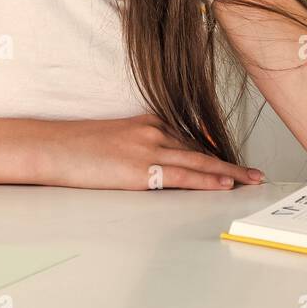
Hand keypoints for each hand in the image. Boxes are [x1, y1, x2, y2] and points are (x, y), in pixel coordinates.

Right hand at [42, 114, 264, 189]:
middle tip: (254, 173)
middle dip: (229, 162)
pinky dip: (208, 180)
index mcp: (147, 122)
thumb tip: (154, 167)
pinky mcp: (142, 168)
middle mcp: (154, 130)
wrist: (52, 146)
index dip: (214, 153)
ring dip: (228, 172)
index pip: (189, 140)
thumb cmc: (75, 147)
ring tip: (250, 181)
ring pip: (199, 161)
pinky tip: (225, 184)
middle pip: (200, 150)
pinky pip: (183, 176)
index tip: (232, 161)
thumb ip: (137, 147)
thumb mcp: (113, 140)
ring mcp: (149, 148)